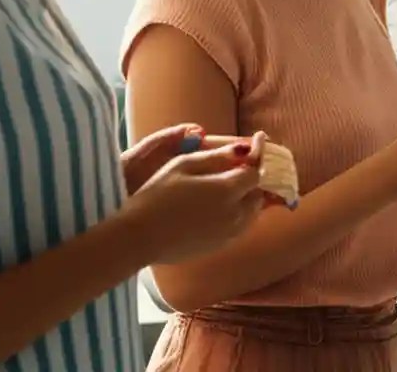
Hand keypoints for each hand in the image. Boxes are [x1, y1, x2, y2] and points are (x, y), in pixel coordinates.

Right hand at [122, 133, 267, 263]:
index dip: (252, 161)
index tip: (247, 152)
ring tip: (222, 191)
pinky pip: (239, 228)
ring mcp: (229, 233)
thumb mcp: (183, 165)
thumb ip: (217, 157)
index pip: (255, 173)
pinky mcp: (220, 246)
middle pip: (257, 194)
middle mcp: (235, 214)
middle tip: (232, 173)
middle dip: (250, 182)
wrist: (139, 237)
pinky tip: (215, 211)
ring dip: (245, 200)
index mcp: (227, 190)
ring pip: (251, 213)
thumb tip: (244, 148)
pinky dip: (237, 217)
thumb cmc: (157, 195)